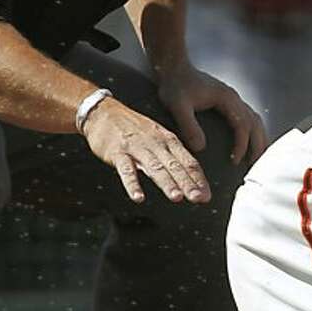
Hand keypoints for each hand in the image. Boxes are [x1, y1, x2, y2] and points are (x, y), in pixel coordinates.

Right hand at [82, 97, 210, 204]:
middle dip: (188, 183)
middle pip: (175, 166)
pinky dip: (132, 184)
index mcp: (169, 140)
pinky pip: (126, 170)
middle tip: (199, 199)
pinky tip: (138, 197)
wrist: (104, 112)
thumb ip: (172, 156)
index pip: (188, 161)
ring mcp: (137, 148)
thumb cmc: (135, 129)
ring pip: (154, 167)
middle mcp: (156, 144)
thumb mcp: (159, 137)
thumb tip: (189, 177)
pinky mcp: (118, 153)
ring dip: (166, 183)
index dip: (198, 179)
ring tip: (177, 198)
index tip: (206, 196)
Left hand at [156, 63, 267, 165]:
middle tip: (253, 165)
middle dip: (257, 144)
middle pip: (255, 123)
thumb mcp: (177, 106)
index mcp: (227, 99)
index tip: (235, 161)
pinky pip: (248, 117)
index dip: (242, 144)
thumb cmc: (175, 85)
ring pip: (255, 120)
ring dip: (258, 138)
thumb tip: (201, 148)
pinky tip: (247, 142)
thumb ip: (189, 126)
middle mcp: (234, 98)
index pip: (242, 125)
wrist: (174, 68)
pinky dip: (252, 132)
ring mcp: (233, 99)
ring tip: (256, 157)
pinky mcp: (228, 101)